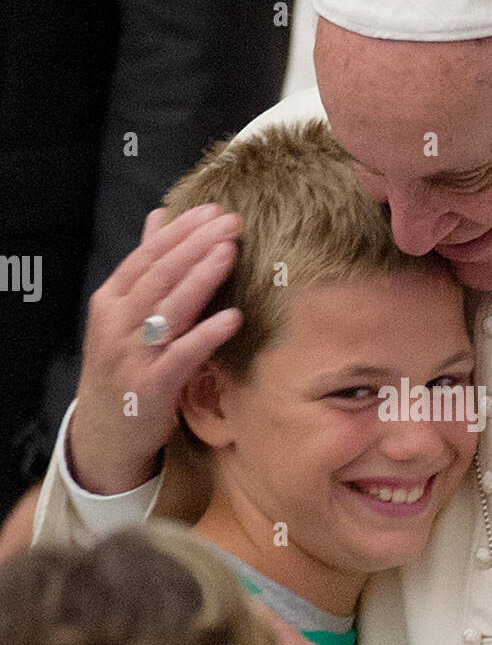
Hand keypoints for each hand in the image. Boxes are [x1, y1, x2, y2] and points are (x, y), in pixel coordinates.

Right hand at [69, 204, 243, 493]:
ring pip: (169, 310)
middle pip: (159, 277)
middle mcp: (117, 324)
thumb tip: (160, 217)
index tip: (214, 211)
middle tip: (231, 223)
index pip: (147, 256)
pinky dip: (207, 335)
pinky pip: (182, 357)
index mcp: (110, 300)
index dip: (181, 232)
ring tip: (230, 252)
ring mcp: (132, 356)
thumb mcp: (124, 314)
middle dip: (196, 246)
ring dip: (201, 278)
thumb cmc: (123, 366)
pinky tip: (233, 317)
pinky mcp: (151, 388)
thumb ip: (145, 267)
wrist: (104, 433)